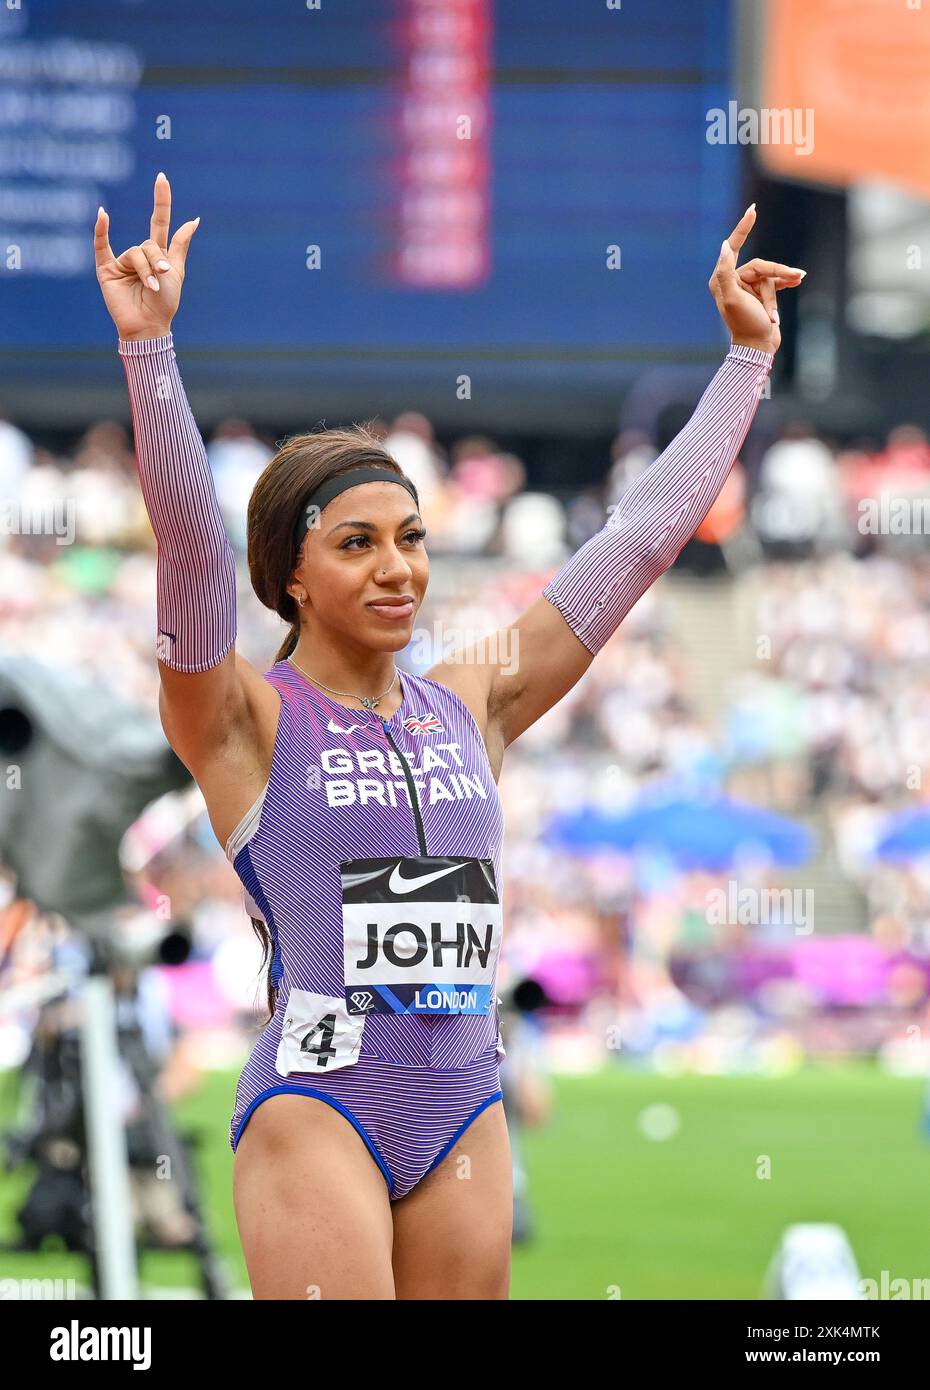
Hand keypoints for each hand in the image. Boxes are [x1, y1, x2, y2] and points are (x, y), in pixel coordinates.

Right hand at [94, 172, 199, 341]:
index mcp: (158, 254)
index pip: (159, 221)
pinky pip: (102, 246)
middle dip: (158, 260)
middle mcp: (140, 255)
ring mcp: (122, 261)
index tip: (162, 177)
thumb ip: (181, 245)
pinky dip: (101, 230)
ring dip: (146, 269)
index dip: (161, 201)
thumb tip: (194, 219)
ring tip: (152, 287)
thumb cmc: (165, 304)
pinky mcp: (106, 270)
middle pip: (150, 244)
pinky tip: (102, 214)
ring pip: (136, 253)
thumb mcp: (177, 272)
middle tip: (163, 277)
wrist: (150, 326)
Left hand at [708, 206, 805, 354]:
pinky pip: (776, 282)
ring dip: (783, 282)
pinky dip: (785, 284)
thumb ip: (725, 272)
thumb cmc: (745, 324)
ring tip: (799, 282)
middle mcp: (733, 282)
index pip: (734, 247)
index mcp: (722, 280)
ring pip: (771, 276)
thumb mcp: (732, 298)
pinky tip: (798, 281)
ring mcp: (748, 289)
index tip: (753, 210)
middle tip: (798, 276)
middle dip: (778, 273)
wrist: (759, 348)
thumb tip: (724, 245)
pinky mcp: (761, 295)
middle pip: (762, 266)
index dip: (743, 228)